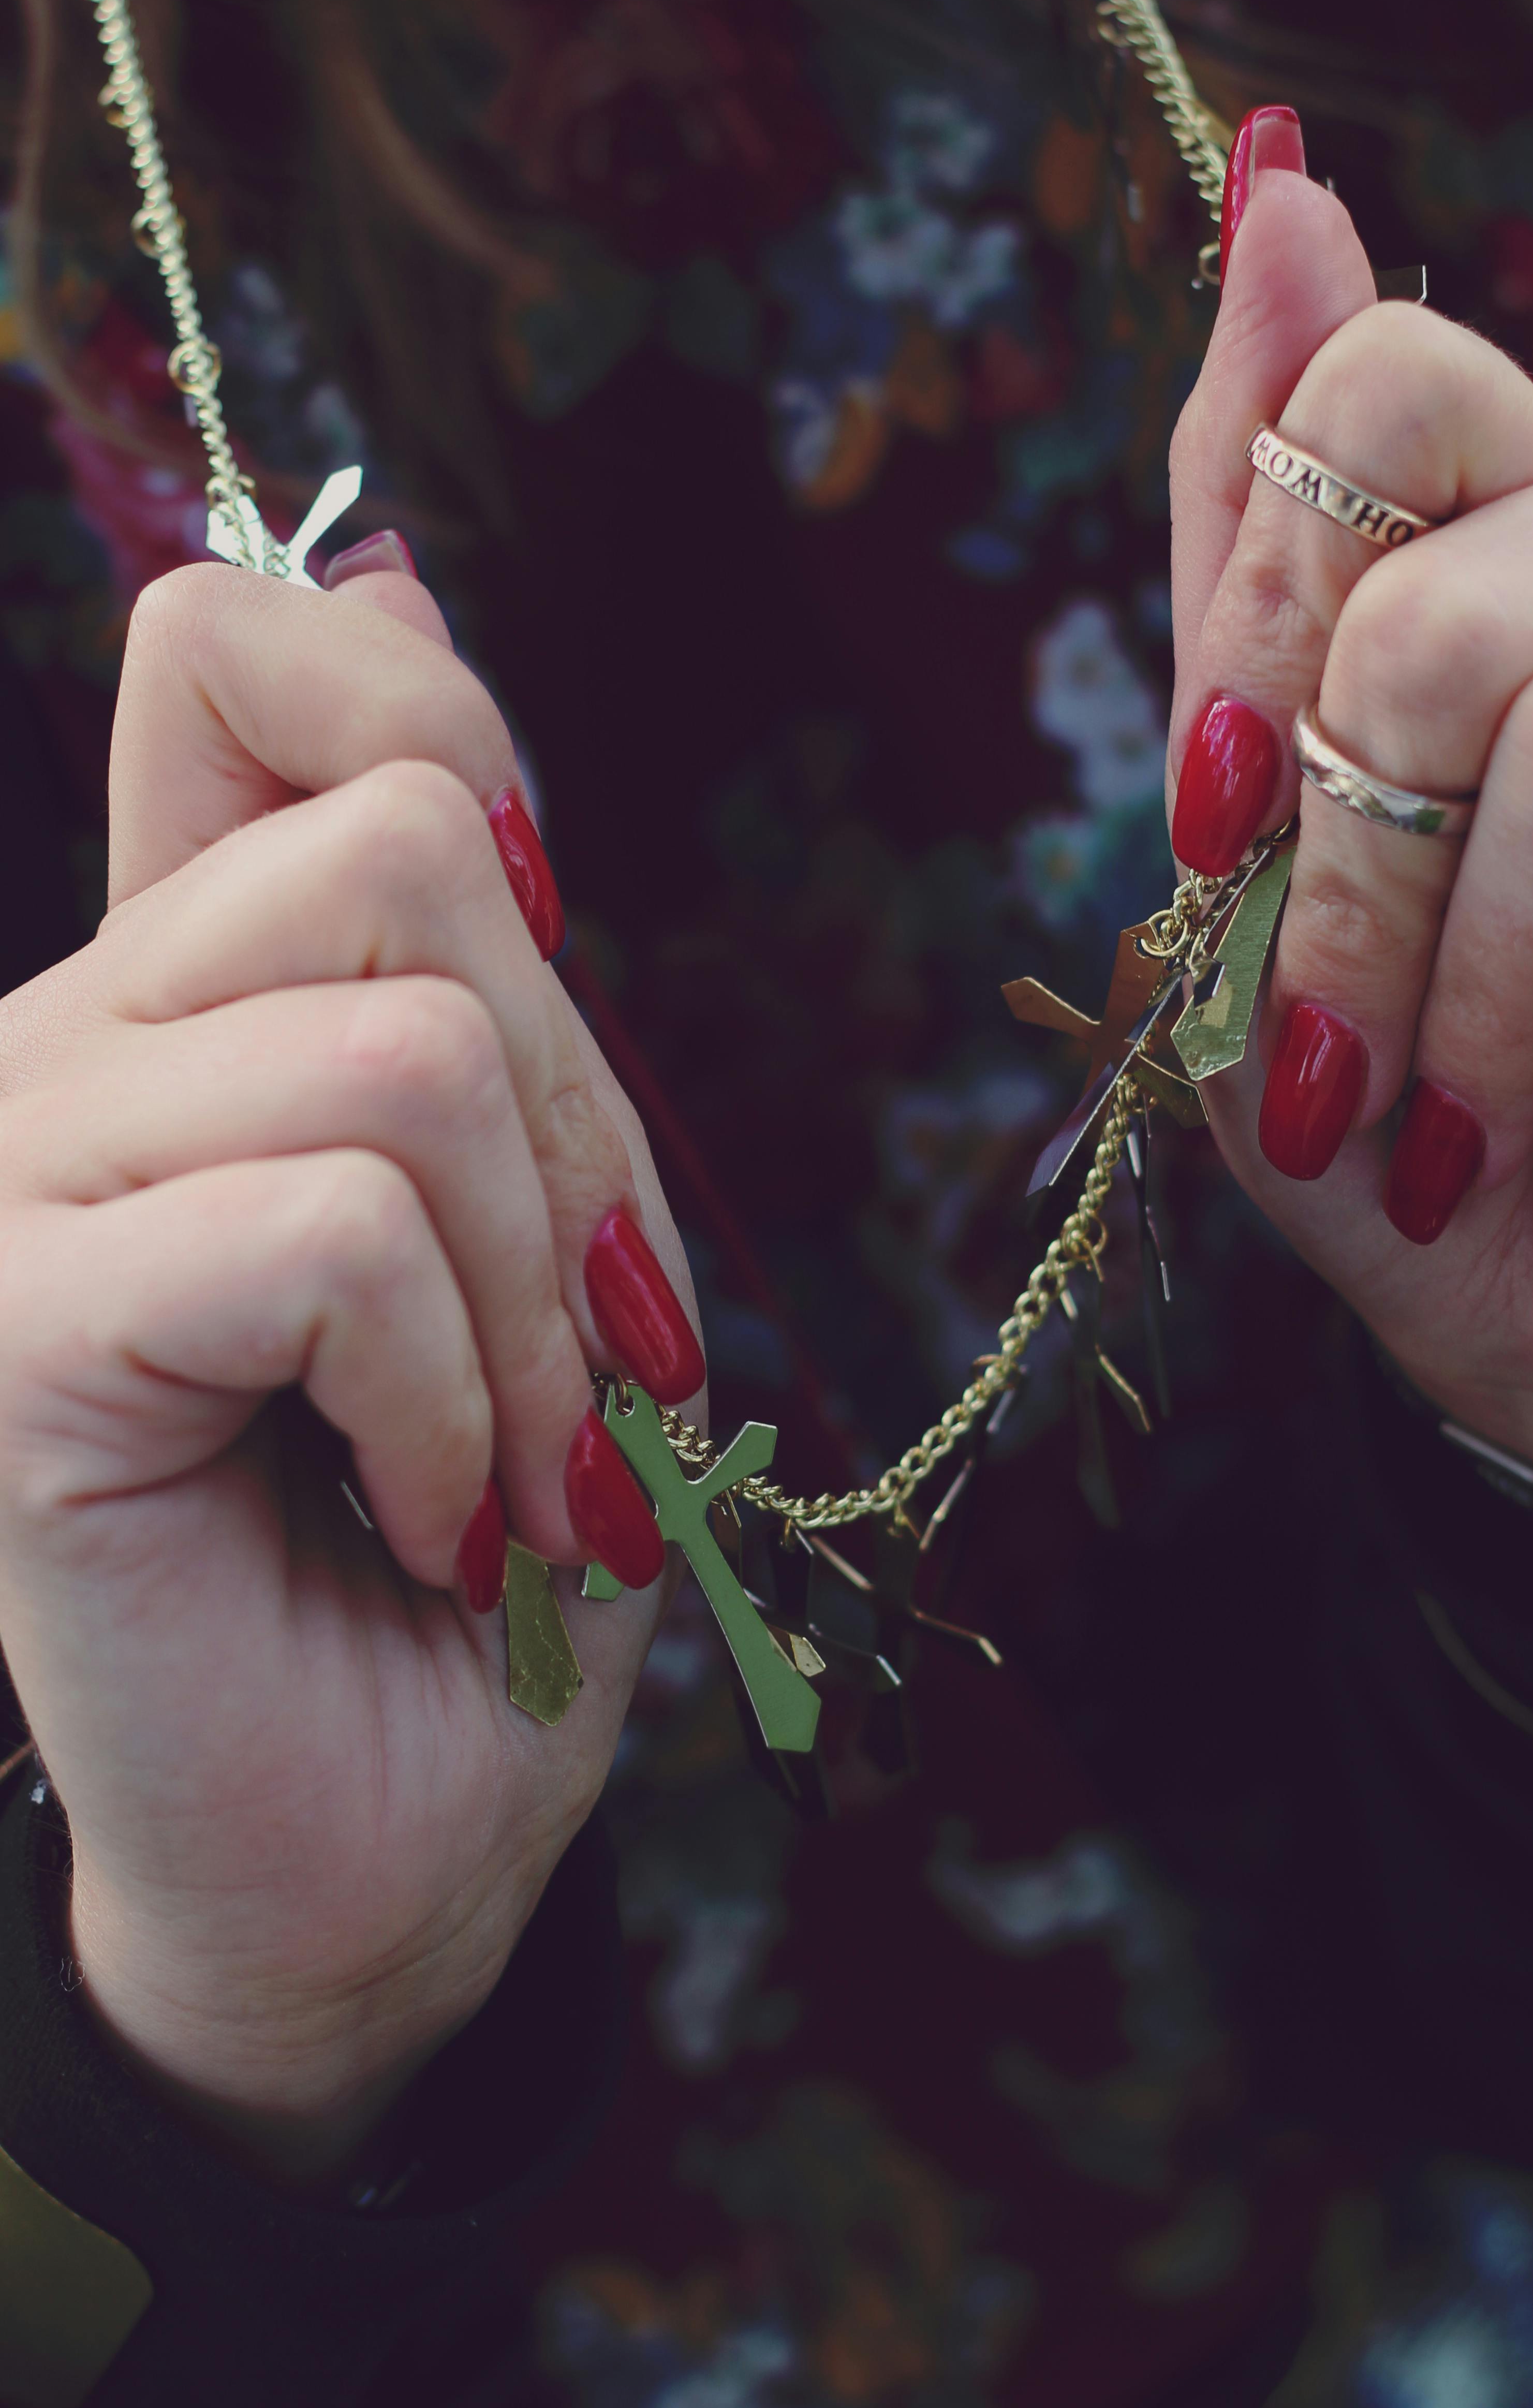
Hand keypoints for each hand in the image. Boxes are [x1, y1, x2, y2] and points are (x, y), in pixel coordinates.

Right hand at [0, 550, 702, 2180]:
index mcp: (184, 990)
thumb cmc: (471, 1533)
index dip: (433, 720)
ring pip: (404, 1051)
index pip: (237, 659)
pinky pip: (336, 1234)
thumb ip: (451, 942)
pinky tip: (426, 1524)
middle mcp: (66, 1040)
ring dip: (540, 1300)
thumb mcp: (526, 1214)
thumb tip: (392, 570)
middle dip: (590, 1126)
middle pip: (413, 846)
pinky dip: (455, 1402)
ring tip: (523, 1474)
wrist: (373, 1837)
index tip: (542, 948)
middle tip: (599, 1357)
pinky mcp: (16, 1336)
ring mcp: (13, 1177)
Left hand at [1167, 151, 1532, 1493]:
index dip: (1262, 603)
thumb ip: (1249, 559)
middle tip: (1340, 1047)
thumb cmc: (1412, 1108)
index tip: (1214, 806)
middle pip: (1447, 614)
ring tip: (1472, 1108)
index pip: (1380, 386)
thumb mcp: (1257, 864)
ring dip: (1477, 988)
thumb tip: (1281, 179)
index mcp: (1519, 543)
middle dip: (1348, 886)